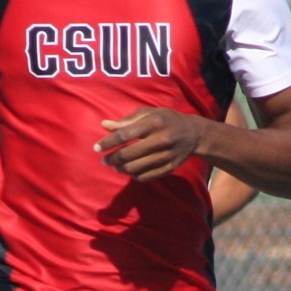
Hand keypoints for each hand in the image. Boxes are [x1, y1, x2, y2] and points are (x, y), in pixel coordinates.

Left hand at [95, 107, 209, 179]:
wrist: (194, 134)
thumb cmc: (166, 119)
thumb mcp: (148, 113)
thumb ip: (126, 120)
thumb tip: (104, 125)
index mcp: (154, 122)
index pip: (125, 134)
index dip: (108, 142)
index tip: (96, 148)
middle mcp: (161, 139)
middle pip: (128, 154)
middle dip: (112, 159)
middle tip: (104, 160)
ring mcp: (167, 155)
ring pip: (136, 168)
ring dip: (121, 169)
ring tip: (115, 166)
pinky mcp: (170, 168)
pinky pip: (146, 176)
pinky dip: (134, 175)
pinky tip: (129, 171)